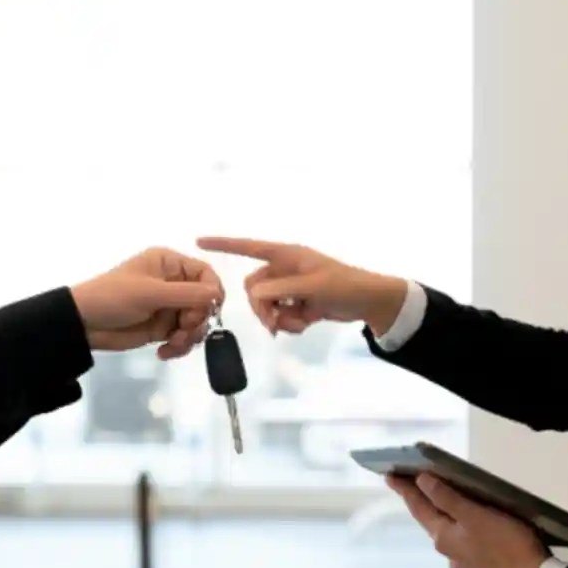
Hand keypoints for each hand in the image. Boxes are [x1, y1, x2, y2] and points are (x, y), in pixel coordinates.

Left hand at [71, 247, 223, 356]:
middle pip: (204, 301)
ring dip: (189, 336)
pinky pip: (184, 337)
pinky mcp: (163, 327)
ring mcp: (169, 307)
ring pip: (197, 322)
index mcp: (169, 264)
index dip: (212, 292)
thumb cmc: (114, 297)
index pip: (206, 274)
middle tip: (182, 328)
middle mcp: (173, 283)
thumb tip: (219, 295)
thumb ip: (188, 294)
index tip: (208, 310)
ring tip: (172, 344)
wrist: (84, 324)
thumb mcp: (151, 292)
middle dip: (197, 319)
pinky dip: (179, 346)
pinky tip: (163, 352)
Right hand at [195, 237, 406, 335]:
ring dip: (278, 319)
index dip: (224, 244)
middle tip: (275, 324)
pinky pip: (281, 315)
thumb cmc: (343, 285)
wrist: (368, 302)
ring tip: (299, 324)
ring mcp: (291, 288)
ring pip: (267, 306)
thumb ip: (279, 290)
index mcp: (286, 255)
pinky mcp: (299, 304)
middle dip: (262, 308)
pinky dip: (289, 324)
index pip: (249, 247)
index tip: (199, 242)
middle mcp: (285, 269)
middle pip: (255, 289)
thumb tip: (254, 295)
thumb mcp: (311, 287)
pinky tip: (306, 324)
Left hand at [387, 473, 550, 567]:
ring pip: (447, 532)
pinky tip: (466, 525)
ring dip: (440, 514)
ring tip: (437, 499)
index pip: (419, 507)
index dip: (405, 490)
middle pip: (430, 520)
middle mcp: (448, 551)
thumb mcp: (475, 515)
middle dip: (420, 501)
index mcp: (444, 537)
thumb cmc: (506, 544)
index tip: (389, 476)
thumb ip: (447, 498)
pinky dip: (458, 527)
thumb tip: (421, 482)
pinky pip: (463, 542)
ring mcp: (464, 562)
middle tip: (409, 483)